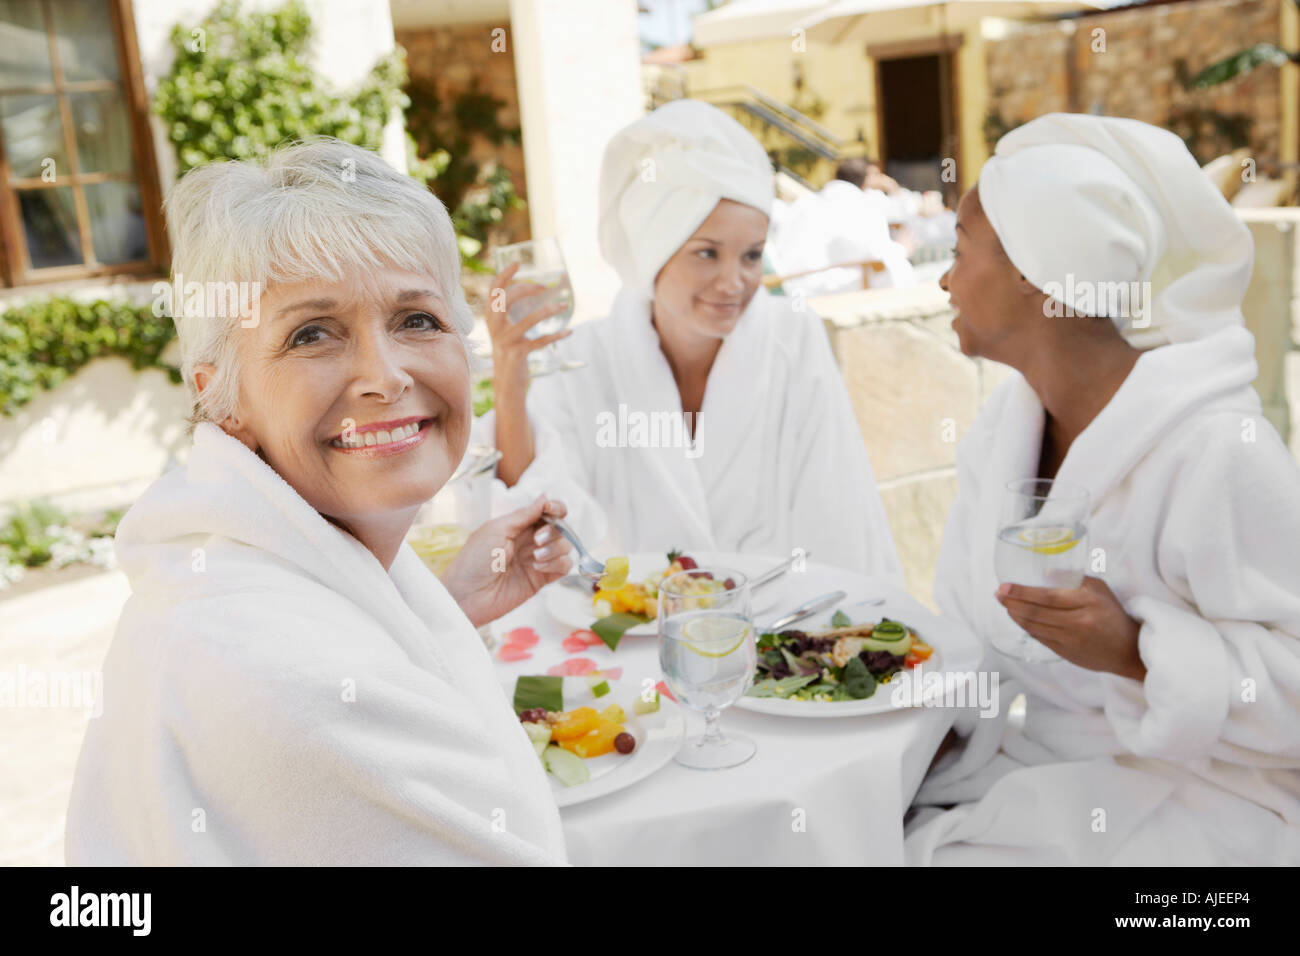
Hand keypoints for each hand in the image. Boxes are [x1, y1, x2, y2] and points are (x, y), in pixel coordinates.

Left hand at [439, 495, 573, 627]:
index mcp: (518, 526)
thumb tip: (545, 497)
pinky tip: (538, 567)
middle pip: (560, 528)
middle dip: (553, 531)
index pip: (547, 512)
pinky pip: (564, 566)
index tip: (551, 510)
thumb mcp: (497, 529)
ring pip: (565, 546)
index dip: (555, 508)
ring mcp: (537, 560)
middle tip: (537, 540)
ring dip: (555, 548)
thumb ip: (524, 515)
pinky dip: (557, 564)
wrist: (467, 595)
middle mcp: (530, 541)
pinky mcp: (541, 579)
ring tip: (535, 556)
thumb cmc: (473, 560)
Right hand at [485, 262, 571, 397]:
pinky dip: (557, 335)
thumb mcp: (505, 330)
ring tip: (563, 305)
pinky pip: (540, 341)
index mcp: (491, 319)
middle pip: (506, 300)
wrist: (505, 383)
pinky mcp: (518, 354)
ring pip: (528, 320)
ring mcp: (505, 341)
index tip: (518, 264)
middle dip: (526, 289)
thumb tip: (531, 290)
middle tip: (544, 286)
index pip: (493, 291)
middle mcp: (495, 328)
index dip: (504, 275)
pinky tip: (569, 331)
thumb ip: (510, 312)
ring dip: (548, 311)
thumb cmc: (510, 351)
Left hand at [994, 576, 1145, 680]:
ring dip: (1015, 615)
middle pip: (1036, 613)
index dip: (1022, 592)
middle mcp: (1079, 622)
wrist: (1128, 650)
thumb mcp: (1099, 589)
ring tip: (1005, 604)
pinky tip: (1018, 618)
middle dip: (1012, 603)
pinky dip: (1025, 627)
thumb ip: (1073, 578)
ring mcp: (1071, 640)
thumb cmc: (1112, 614)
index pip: (1048, 597)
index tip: (1004, 586)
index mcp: (1088, 602)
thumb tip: (1043, 572)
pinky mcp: (1065, 653)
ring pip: (1034, 627)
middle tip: (998, 594)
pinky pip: (1039, 638)